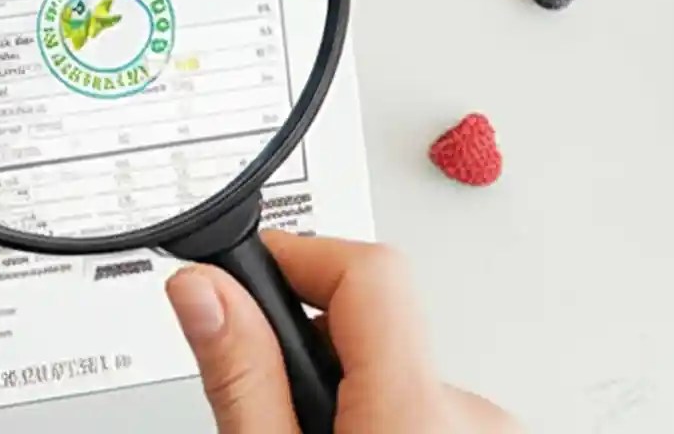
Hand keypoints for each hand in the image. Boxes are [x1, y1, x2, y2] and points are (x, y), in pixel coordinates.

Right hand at [166, 232, 523, 432]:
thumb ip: (242, 379)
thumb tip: (201, 288)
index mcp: (417, 413)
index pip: (367, 269)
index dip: (295, 255)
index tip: (242, 276)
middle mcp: (473, 416)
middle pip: (372, 325)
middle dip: (309, 351)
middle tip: (267, 407)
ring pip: (394, 372)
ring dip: (347, 396)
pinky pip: (425, 409)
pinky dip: (381, 420)